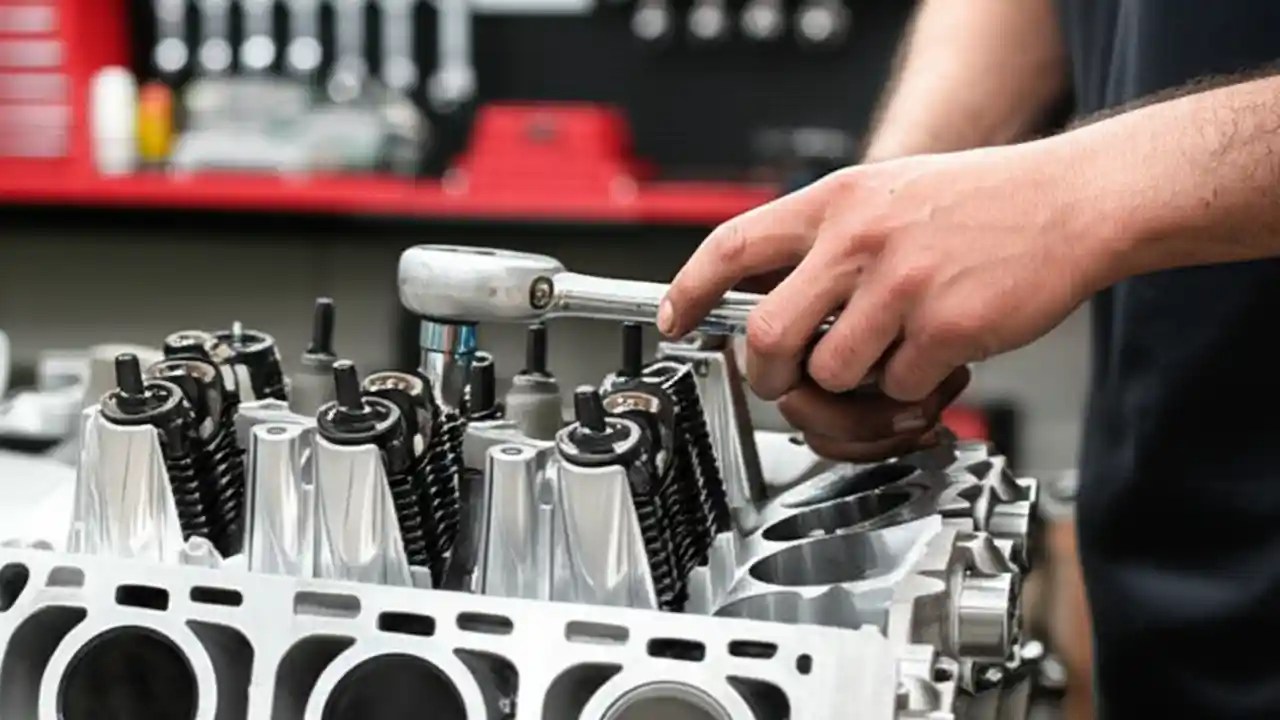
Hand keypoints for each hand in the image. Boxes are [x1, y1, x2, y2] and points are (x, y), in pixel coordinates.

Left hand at [659, 145, 1101, 456]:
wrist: (1072, 201)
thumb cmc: (980, 201)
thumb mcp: (884, 192)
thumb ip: (825, 235)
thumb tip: (764, 289)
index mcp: (837, 202)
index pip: (733, 246)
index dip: (692, 289)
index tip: (677, 320)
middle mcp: (860, 240)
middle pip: (771, 336)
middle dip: (769, 374)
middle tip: (785, 380)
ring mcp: (903, 285)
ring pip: (835, 372)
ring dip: (857, 380)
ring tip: (893, 348)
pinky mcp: (947, 327)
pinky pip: (899, 388)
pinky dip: (913, 385)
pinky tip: (938, 349)